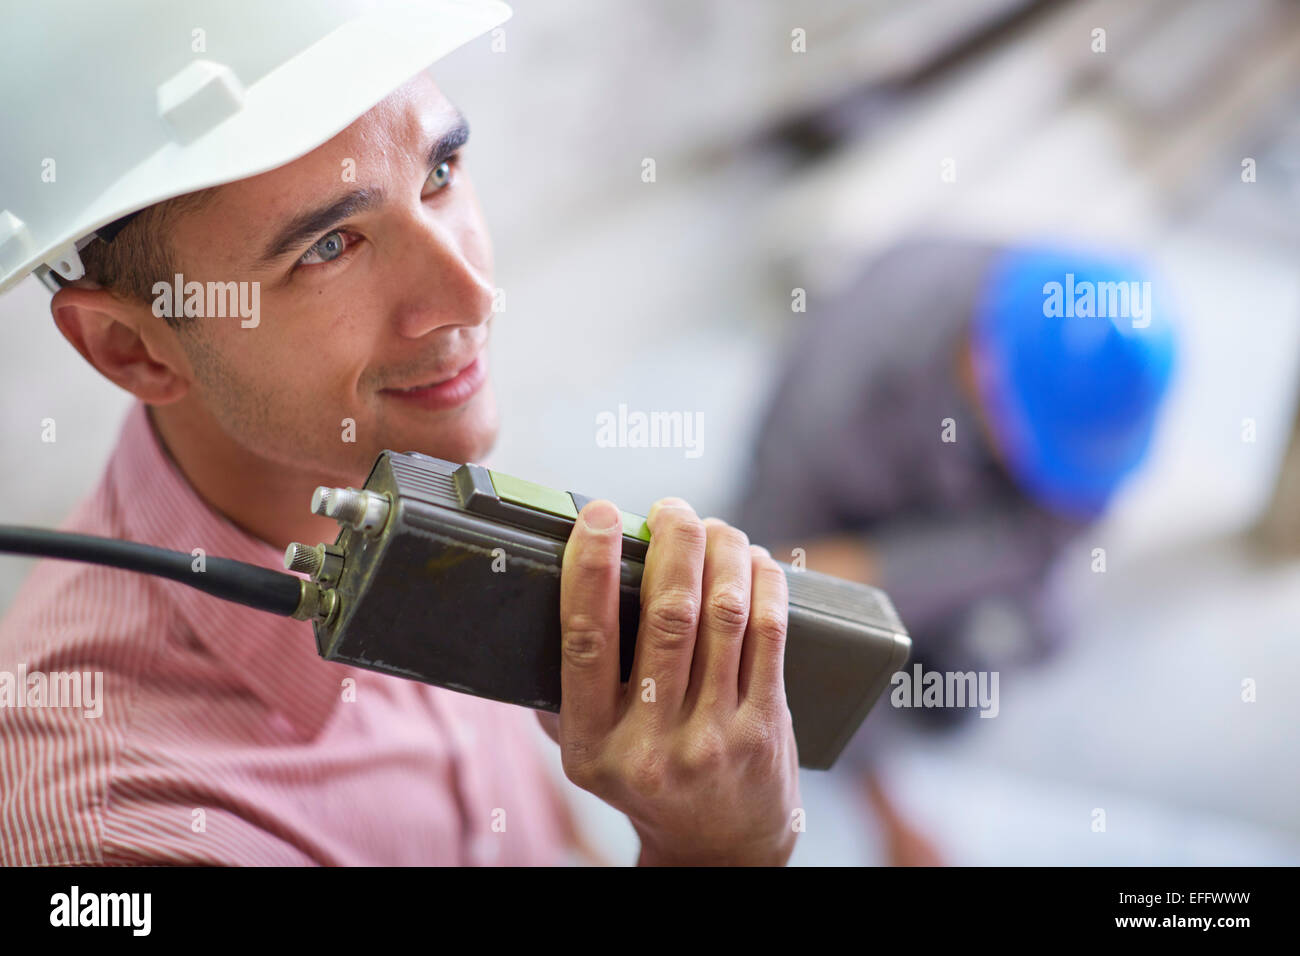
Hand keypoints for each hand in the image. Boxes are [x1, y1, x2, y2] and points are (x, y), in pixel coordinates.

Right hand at [553, 496, 800, 865]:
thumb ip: (564, 684)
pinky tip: (753, 560)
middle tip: (671, 509)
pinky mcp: (763, 728)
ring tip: (714, 526)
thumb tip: (552, 584)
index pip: (587, 640)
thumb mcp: (584, 748)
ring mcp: (713, 737)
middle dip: (672, 544)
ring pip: (723, 616)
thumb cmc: (641, 778)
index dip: (592, 567)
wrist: (715, 846)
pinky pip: (769, 635)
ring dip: (721, 554)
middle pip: (667, 616)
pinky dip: (762, 584)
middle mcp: (650, 743)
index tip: (601, 516)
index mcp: (591, 743)